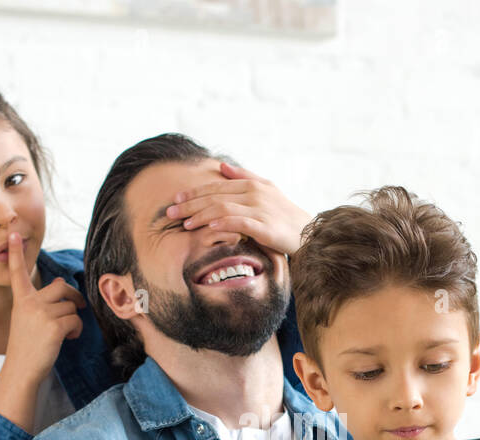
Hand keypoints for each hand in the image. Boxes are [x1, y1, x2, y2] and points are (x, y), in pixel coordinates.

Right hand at [2, 231, 84, 385]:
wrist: (21, 370)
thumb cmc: (27, 346)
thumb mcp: (29, 319)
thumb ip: (42, 301)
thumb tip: (60, 281)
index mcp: (21, 300)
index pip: (18, 273)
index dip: (15, 253)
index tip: (13, 234)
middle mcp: (29, 303)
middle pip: (62, 287)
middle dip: (74, 296)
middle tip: (79, 306)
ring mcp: (41, 314)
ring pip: (71, 307)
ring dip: (74, 320)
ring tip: (66, 333)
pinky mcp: (54, 326)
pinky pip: (76, 320)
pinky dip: (77, 330)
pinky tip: (68, 339)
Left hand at [164, 161, 310, 255]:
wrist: (309, 232)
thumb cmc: (285, 214)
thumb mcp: (267, 189)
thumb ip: (244, 176)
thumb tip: (221, 166)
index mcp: (252, 184)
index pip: (216, 187)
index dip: (194, 192)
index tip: (176, 198)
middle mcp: (255, 193)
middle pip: (215, 196)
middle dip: (190, 204)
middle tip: (170, 213)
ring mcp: (260, 209)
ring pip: (223, 208)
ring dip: (201, 215)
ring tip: (185, 224)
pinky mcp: (265, 226)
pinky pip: (240, 223)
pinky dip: (223, 224)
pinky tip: (209, 228)